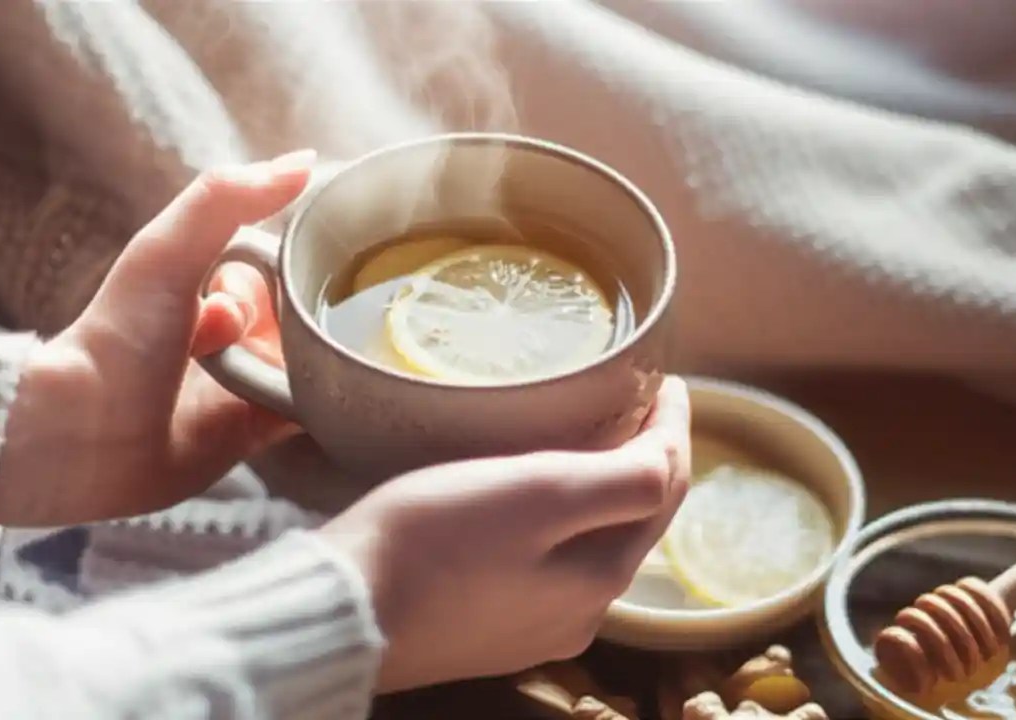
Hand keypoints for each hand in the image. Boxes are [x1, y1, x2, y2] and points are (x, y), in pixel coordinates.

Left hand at [0, 151, 314, 525]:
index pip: (267, 260)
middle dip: (277, 316)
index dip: (268, 265)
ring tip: (252, 374)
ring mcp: (239, 383)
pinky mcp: (253, 433)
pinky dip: (317, 400)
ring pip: (305, 352)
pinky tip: (307, 397)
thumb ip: (226, 198)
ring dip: (296, 357)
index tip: (229, 291)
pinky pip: (308, 408)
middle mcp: (220, 334)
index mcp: (194, 286)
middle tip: (229, 339)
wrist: (86, 443)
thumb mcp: (166, 253)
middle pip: (290, 306)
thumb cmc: (116, 342)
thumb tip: (307, 161)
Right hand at [319, 377, 691, 691]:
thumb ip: (622, 482)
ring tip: (595, 439)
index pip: (664, 488)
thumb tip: (671, 457)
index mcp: (601, 576)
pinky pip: (551, 564)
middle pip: (634, 519)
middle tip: (636, 402)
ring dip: (607, 490)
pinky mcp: (490, 626)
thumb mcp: (539, 493)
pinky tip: (538, 500)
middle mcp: (581, 611)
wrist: (343, 613)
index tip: (664, 379)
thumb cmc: (434, 541)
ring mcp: (534, 625)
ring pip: (595, 543)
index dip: (671, 427)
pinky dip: (564, 521)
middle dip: (645, 458)